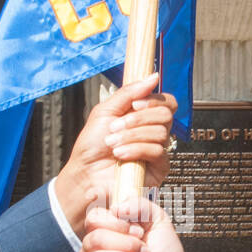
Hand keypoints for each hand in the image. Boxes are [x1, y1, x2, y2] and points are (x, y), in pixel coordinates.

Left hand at [55, 74, 177, 237]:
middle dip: (138, 119)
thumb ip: (129, 92)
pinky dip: (136, 149)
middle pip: (166, 115)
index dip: (154, 100)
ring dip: (131, 135)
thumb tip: (154, 76)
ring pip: (161, 133)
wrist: (85, 174)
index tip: (134, 104)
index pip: (166, 102)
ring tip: (112, 144)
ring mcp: (158, 151)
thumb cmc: (92, 146)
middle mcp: (154, 132)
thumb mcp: (106, 111)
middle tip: (115, 127)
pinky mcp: (158, 169)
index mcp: (144, 116)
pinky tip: (120, 155)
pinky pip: (158, 152)